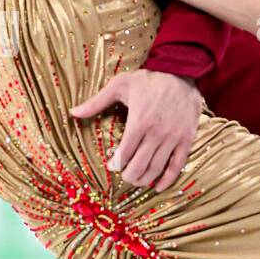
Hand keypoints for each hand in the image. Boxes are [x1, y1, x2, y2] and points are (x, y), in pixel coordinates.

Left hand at [69, 70, 201, 191]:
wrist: (181, 72)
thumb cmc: (148, 79)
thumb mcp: (119, 85)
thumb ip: (96, 102)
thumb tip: (73, 112)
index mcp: (139, 121)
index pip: (125, 153)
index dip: (116, 164)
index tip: (112, 167)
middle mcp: (157, 133)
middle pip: (139, 165)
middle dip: (129, 175)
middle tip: (124, 176)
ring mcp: (173, 137)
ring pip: (156, 168)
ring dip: (144, 179)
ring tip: (137, 180)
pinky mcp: (186, 139)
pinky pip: (177, 165)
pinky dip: (168, 179)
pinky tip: (159, 186)